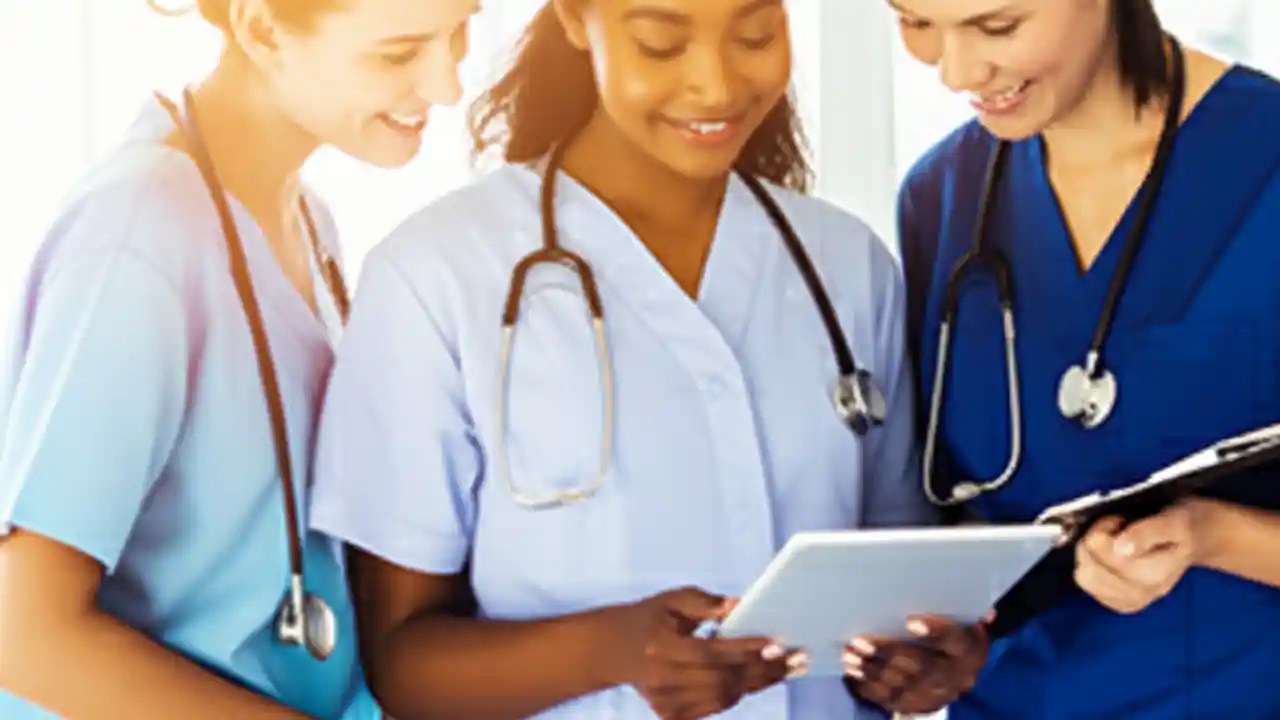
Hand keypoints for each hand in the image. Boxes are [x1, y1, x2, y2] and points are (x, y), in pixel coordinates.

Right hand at [603, 587, 804, 719]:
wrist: (612, 649)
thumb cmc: (650, 617)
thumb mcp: (673, 600)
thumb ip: (708, 604)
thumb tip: (742, 605)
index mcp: (661, 648)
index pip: (712, 652)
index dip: (746, 649)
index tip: (777, 642)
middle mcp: (662, 680)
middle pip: (724, 680)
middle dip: (764, 669)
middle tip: (796, 658)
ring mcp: (665, 702)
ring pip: (725, 698)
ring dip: (759, 683)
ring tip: (787, 668)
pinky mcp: (671, 715)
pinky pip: (716, 707)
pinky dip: (740, 692)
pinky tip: (760, 677)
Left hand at [843, 615, 988, 713]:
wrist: (959, 666)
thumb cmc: (953, 630)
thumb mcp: (963, 617)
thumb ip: (961, 605)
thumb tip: (976, 602)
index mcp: (970, 650)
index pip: (955, 640)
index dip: (935, 632)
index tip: (910, 621)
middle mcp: (957, 677)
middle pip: (923, 667)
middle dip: (889, 654)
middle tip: (859, 642)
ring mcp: (937, 695)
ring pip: (903, 686)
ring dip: (873, 671)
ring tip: (850, 655)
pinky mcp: (918, 706)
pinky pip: (892, 699)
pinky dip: (869, 686)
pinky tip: (852, 671)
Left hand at [1074, 501, 1218, 614]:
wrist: (1202, 537)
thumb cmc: (1187, 525)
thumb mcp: (1173, 520)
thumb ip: (1147, 533)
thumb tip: (1120, 548)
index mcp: (1154, 575)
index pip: (1102, 552)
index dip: (1104, 528)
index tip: (1120, 520)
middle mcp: (1142, 594)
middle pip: (1088, 569)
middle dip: (1094, 542)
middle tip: (1115, 530)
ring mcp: (1132, 600)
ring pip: (1084, 577)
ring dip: (1091, 554)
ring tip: (1113, 542)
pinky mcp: (1122, 601)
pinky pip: (1089, 586)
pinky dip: (1091, 567)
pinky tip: (1110, 556)